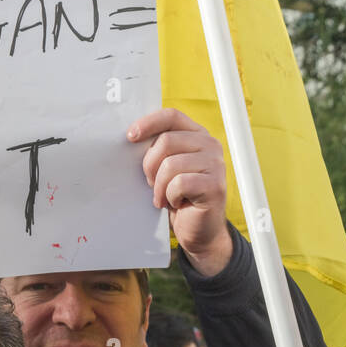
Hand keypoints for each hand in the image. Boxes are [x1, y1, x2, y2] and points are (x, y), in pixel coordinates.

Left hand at [128, 108, 232, 275]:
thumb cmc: (178, 197)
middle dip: (150, 166)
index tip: (130, 137)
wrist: (198, 230)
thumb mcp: (165, 169)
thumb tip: (132, 138)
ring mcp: (216, 164)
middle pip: (166, 141)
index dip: (149, 123)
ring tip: (163, 197)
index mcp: (196, 135)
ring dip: (159, 186)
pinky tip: (176, 204)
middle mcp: (210, 145)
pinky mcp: (215, 185)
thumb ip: (158, 151)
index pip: (171, 116)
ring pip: (170, 164)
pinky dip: (170, 197)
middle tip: (151, 184)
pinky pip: (179, 183)